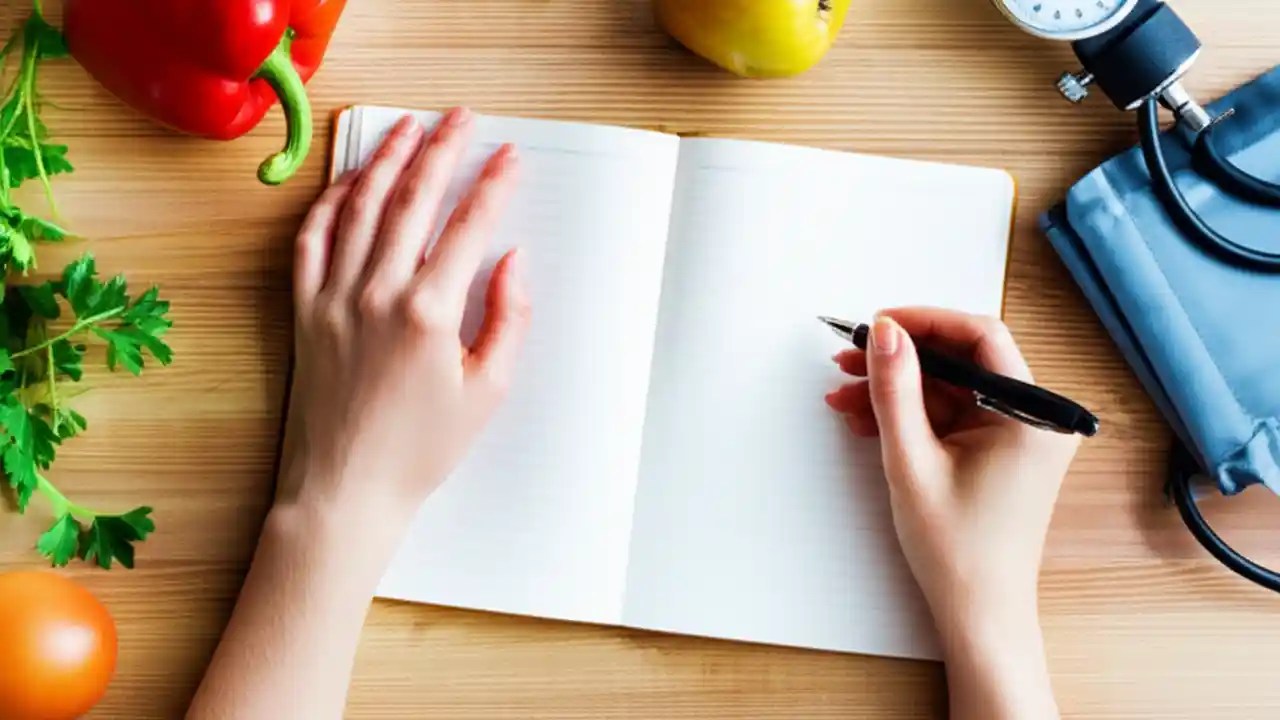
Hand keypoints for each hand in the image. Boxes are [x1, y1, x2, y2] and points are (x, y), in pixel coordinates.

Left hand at [277, 108, 528, 530]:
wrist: (346, 490)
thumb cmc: (419, 450)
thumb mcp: (487, 392)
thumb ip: (507, 320)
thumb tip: (511, 263)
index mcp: (429, 314)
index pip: (467, 227)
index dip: (492, 184)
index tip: (508, 157)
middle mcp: (377, 294)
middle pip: (412, 201)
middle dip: (441, 150)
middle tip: (461, 119)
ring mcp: (334, 298)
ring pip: (360, 208)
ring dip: (386, 161)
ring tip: (408, 128)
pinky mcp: (304, 312)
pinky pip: (312, 241)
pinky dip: (329, 204)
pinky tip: (348, 183)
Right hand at [825, 309, 1078, 643]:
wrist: (979, 612)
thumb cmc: (957, 550)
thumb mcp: (912, 462)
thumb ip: (896, 390)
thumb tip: (885, 332)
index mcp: (1031, 415)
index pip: (980, 336)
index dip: (925, 322)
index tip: (878, 325)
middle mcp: (1035, 417)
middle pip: (962, 359)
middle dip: (902, 358)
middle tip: (849, 359)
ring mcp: (1018, 434)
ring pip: (949, 387)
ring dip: (898, 388)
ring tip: (845, 396)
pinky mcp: (999, 450)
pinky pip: (951, 414)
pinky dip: (911, 413)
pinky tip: (867, 419)